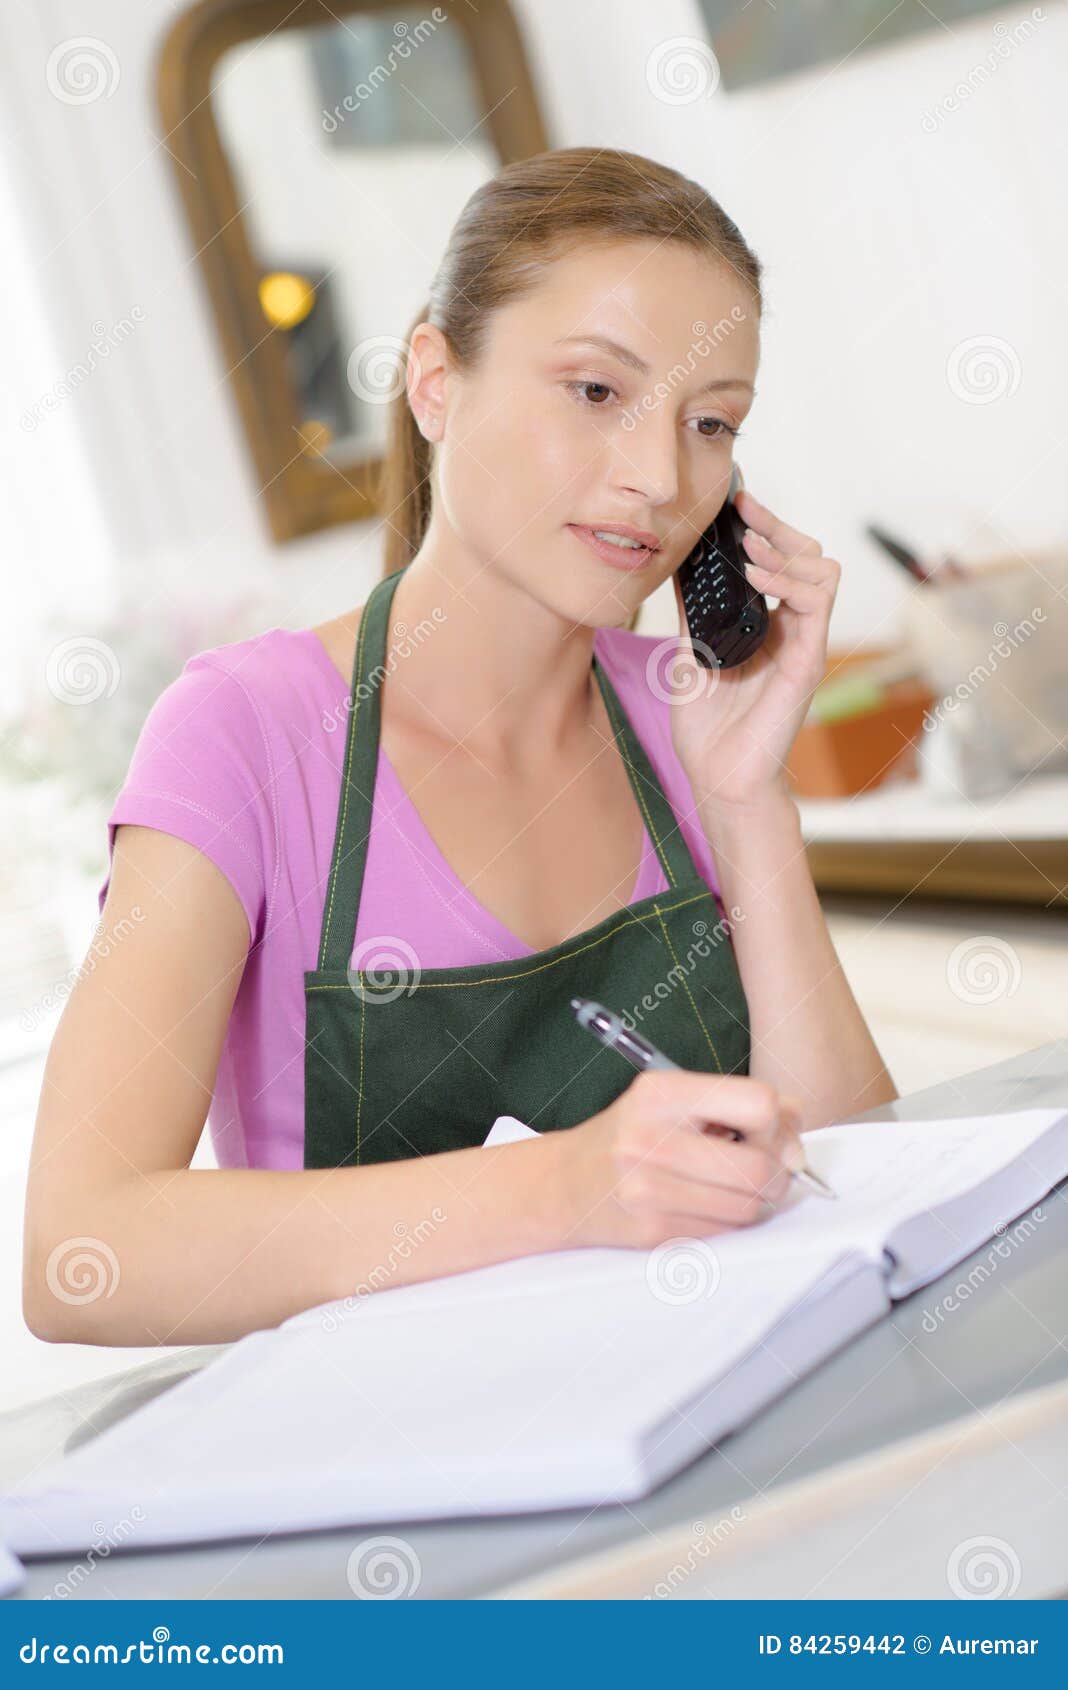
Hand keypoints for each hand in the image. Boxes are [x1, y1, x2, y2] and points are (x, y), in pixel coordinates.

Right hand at [555, 1069, 805, 1250]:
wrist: (565, 1183)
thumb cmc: (630, 1135)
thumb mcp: (673, 1099)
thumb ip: (735, 1101)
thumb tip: (797, 1120)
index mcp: (660, 1093)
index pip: (758, 1104)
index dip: (778, 1124)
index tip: (770, 1132)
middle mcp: (649, 1138)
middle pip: (760, 1166)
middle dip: (778, 1172)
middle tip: (767, 1169)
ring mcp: (648, 1190)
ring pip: (749, 1207)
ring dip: (756, 1201)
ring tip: (734, 1186)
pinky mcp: (652, 1231)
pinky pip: (724, 1232)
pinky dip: (728, 1221)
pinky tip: (707, 1203)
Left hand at [669, 487, 841, 809]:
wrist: (717, 776)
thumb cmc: (708, 726)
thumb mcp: (690, 653)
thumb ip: (691, 612)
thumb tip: (678, 567)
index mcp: (768, 623)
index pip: (783, 558)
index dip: (764, 527)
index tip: (735, 504)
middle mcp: (791, 628)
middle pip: (809, 554)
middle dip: (777, 525)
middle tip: (744, 512)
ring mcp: (803, 644)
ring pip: (823, 571)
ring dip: (786, 551)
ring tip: (748, 549)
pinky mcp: (807, 663)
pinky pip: (817, 606)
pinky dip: (791, 583)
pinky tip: (758, 578)